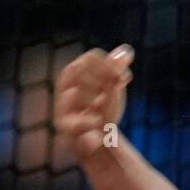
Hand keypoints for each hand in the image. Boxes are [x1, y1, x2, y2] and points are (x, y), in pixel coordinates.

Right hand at [54, 45, 133, 159]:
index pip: (90, 58)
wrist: (97, 139)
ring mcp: (62, 105)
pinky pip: (74, 122)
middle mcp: (65, 85)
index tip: (126, 77)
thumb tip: (127, 50)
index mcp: (76, 72)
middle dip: (103, 77)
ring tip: (104, 102)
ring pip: (75, 93)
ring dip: (95, 95)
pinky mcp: (64, 126)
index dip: (110, 64)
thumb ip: (117, 70)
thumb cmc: (103, 109)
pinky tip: (98, 120)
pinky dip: (88, 120)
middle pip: (78, 69)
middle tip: (119, 84)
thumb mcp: (113, 89)